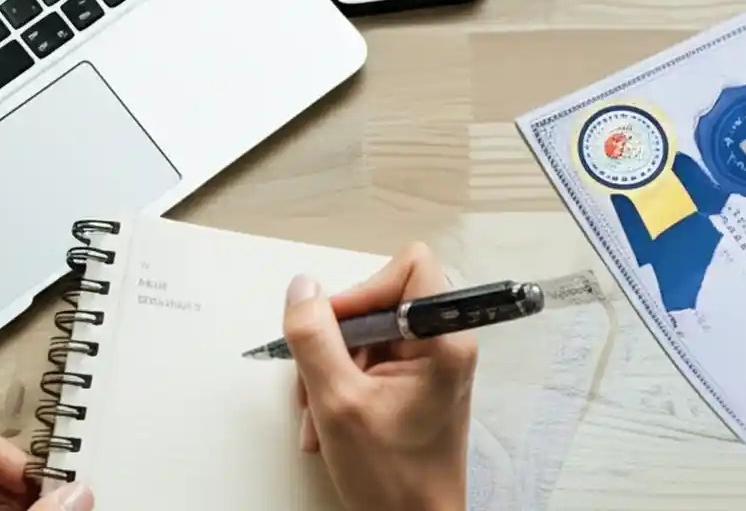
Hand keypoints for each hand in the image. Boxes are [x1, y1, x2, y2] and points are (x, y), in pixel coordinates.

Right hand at [283, 243, 476, 510]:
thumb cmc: (392, 478)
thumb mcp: (338, 403)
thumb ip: (315, 339)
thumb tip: (302, 288)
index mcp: (443, 341)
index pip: (410, 266)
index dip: (364, 289)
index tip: (336, 328)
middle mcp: (442, 346)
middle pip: (376, 304)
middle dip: (334, 343)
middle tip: (317, 383)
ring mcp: (425, 367)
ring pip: (362, 337)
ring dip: (328, 373)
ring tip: (320, 416)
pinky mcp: (410, 386)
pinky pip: (364, 364)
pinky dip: (337, 388)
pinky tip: (327, 423)